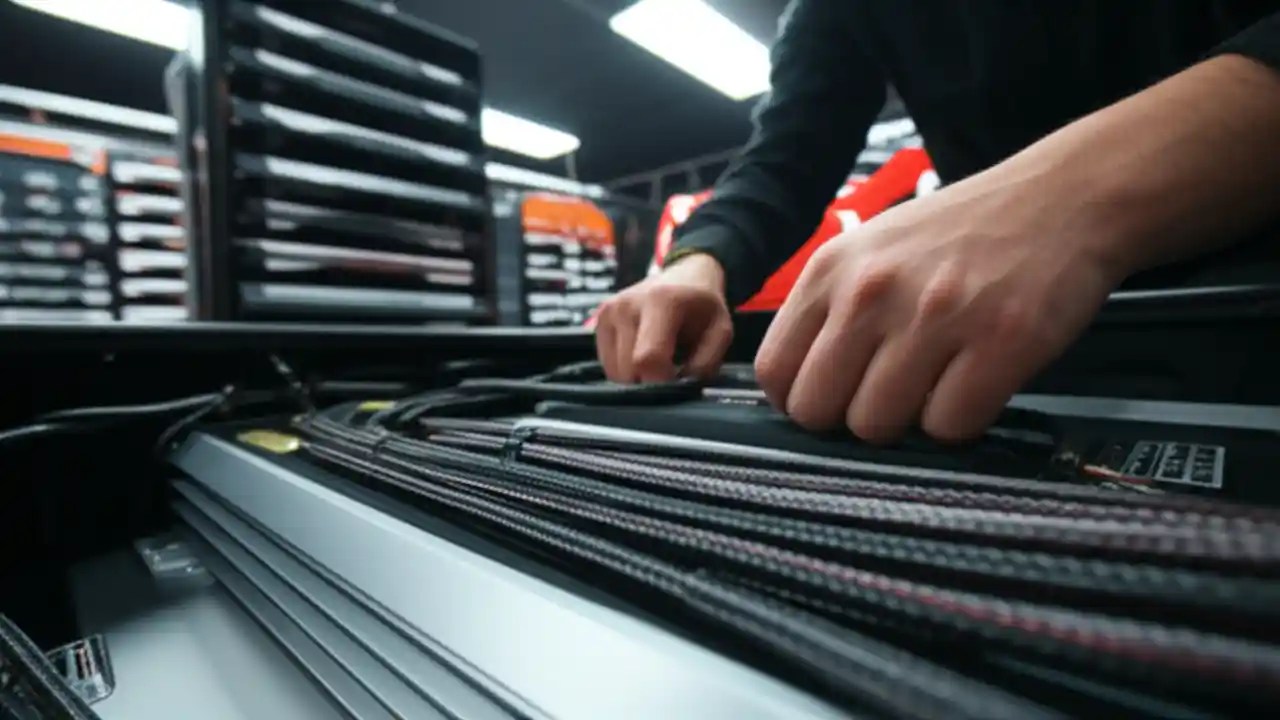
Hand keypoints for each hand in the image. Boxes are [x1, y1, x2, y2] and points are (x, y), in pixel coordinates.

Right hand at [594, 253, 733, 382]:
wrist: (685, 276)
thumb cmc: (703, 306)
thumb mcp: (721, 332)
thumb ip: (705, 364)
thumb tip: (679, 389)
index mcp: (661, 301)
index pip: (647, 359)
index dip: (661, 383)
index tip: (676, 382)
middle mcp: (627, 305)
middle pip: (628, 370)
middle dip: (649, 381)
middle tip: (669, 369)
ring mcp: (608, 311)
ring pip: (614, 372)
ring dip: (637, 376)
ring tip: (657, 358)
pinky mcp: (599, 320)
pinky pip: (607, 364)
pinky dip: (625, 368)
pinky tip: (641, 352)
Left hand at [755, 172, 1127, 442]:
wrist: (1065, 197)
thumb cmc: (962, 234)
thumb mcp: (872, 250)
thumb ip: (830, 311)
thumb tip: (798, 393)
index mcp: (831, 269)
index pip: (774, 371)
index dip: (800, 399)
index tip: (834, 397)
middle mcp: (871, 292)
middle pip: (816, 410)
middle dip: (849, 417)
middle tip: (891, 396)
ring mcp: (934, 317)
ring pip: (876, 426)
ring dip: (907, 421)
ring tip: (938, 383)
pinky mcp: (1000, 342)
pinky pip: (947, 427)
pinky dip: (962, 420)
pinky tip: (977, 383)